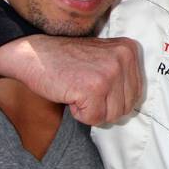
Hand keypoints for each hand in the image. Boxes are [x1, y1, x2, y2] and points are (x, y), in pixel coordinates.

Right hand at [0, 34, 142, 125]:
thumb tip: (133, 106)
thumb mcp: (103, 58)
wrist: (33, 54)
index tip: (93, 83)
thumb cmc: (66, 60)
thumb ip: (122, 76)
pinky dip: (79, 113)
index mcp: (130, 50)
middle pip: (126, 107)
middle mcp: (124, 58)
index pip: (136, 94)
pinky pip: (94, 118)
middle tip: (83, 88)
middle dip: (103, 106)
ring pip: (112, 115)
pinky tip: (70, 93)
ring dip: (91, 110)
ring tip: (77, 89)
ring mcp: (110, 72)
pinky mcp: (93, 88)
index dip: (112, 98)